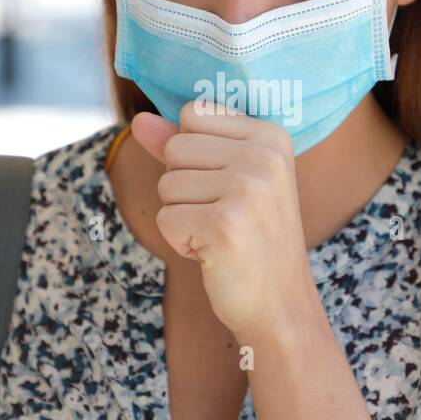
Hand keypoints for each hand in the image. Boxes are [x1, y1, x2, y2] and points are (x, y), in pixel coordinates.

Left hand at [130, 102, 318, 339]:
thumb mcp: (226, 180)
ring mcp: (247, 189)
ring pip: (166, 184)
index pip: (193, 114)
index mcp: (271, 137)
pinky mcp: (223, 224)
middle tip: (224, 216)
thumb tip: (140, 120)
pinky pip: (166, 219)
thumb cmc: (251, 239)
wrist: (281, 305)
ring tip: (220, 235)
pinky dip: (180, 242)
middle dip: (184, 187)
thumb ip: (183, 144)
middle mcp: (264, 157)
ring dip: (182, 217)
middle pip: (175, 147)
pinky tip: (213, 254)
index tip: (228, 186)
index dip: (194, 154)